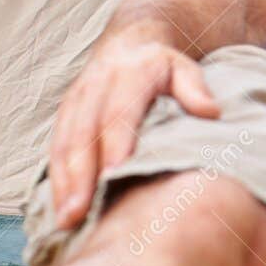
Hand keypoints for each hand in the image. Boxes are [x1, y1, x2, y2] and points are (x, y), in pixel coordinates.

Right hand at [47, 34, 219, 229]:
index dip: (114, 143)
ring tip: (66, 220)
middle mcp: (95, 87)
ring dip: (63, 183)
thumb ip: (195, 88)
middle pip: (83, 132)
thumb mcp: (184, 68)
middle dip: (80, 174)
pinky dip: (56, 179)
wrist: (129, 45)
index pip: (119, 112)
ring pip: (63, 143)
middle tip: (80, 212)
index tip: (113, 175)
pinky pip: (55, 148)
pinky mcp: (64, 115)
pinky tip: (59, 209)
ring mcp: (75, 101)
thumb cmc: (163, 67)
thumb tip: (211, 111)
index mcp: (127, 75)